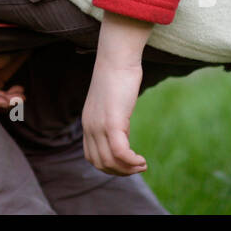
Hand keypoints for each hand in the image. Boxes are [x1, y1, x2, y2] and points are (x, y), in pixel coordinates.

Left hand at [80, 57, 146, 174]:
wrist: (117, 58)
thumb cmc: (118, 76)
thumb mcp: (112, 103)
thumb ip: (113, 119)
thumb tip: (122, 133)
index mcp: (87, 123)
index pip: (92, 157)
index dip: (110, 167)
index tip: (127, 164)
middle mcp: (89, 126)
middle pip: (100, 163)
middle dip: (120, 172)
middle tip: (138, 167)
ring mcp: (98, 125)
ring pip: (109, 162)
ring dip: (127, 169)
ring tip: (142, 164)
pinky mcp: (112, 122)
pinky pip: (120, 153)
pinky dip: (132, 162)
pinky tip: (142, 160)